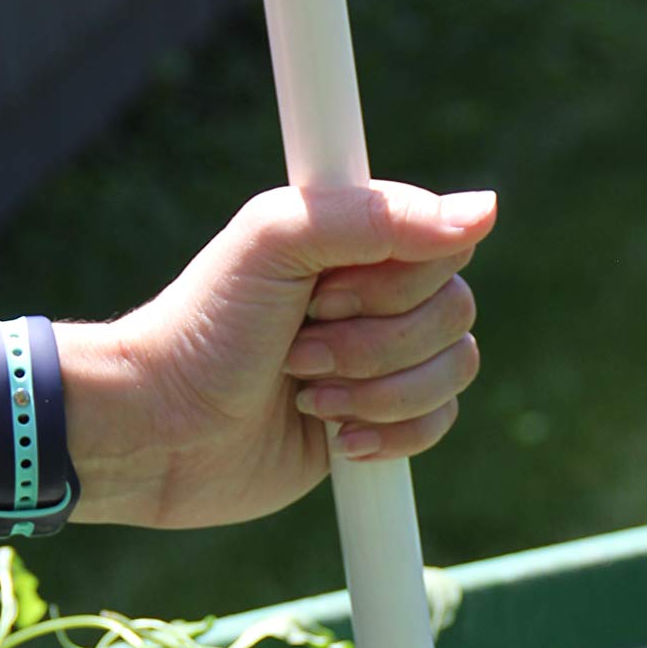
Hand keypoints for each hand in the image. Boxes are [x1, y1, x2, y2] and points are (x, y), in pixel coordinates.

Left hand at [68, 183, 493, 529]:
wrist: (159, 432)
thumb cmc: (202, 330)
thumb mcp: (277, 244)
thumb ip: (379, 217)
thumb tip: (487, 209)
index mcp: (352, 237)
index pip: (442, 244)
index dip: (393, 283)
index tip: (321, 295)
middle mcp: (373, 292)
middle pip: (455, 311)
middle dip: (375, 345)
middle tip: (298, 351)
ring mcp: (378, 358)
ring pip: (455, 369)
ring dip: (379, 393)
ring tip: (305, 396)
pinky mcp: (377, 418)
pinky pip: (439, 422)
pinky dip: (392, 435)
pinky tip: (334, 438)